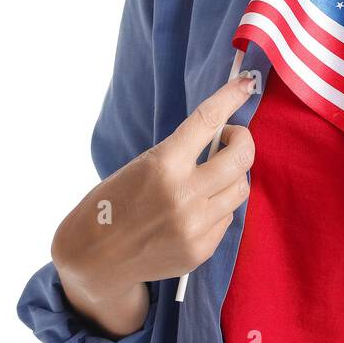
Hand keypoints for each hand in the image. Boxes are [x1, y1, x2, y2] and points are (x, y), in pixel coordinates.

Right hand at [51, 74, 256, 303]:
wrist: (96, 258)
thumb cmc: (115, 203)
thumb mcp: (141, 166)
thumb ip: (181, 154)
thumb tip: (223, 139)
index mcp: (163, 165)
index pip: (207, 121)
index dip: (231, 98)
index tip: (247, 84)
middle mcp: (183, 195)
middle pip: (241, 158)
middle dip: (243, 141)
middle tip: (232, 139)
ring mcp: (195, 226)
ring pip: (240, 189)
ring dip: (231, 177)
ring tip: (209, 179)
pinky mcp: (201, 250)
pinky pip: (226, 218)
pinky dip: (217, 209)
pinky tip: (194, 212)